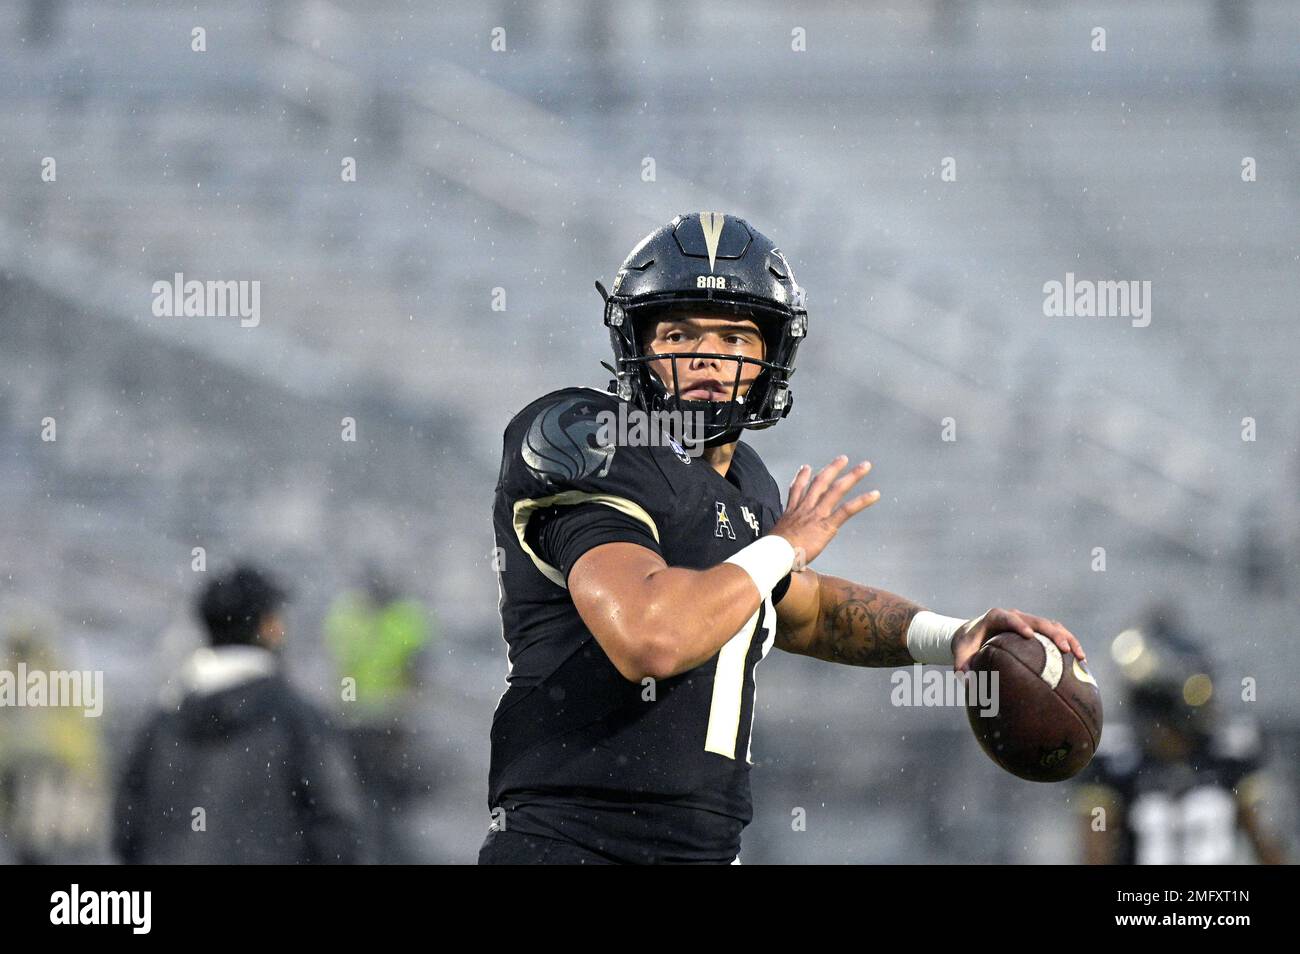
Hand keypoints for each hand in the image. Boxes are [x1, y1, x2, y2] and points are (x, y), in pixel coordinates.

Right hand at [770, 455, 879, 569]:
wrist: (775, 554)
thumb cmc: (773, 554)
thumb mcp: (775, 543)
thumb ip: (782, 543)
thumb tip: (780, 555)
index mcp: (791, 512)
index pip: (796, 490)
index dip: (801, 477)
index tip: (806, 467)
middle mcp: (804, 508)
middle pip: (820, 482)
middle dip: (832, 469)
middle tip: (843, 459)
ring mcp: (816, 514)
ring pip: (836, 489)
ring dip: (852, 476)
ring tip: (865, 466)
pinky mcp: (826, 525)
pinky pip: (847, 509)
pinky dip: (862, 501)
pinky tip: (875, 494)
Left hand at [952, 607, 1086, 672]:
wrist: (972, 633)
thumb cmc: (966, 644)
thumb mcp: (960, 653)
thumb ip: (961, 665)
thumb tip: (965, 680)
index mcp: (996, 617)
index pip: (1009, 618)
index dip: (1019, 625)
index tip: (1029, 635)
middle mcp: (1015, 616)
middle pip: (1038, 621)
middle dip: (1053, 634)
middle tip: (1065, 650)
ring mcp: (1027, 621)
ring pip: (1052, 625)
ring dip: (1067, 639)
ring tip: (1080, 657)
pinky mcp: (1036, 629)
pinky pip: (1055, 634)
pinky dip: (1068, 644)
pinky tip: (1080, 662)